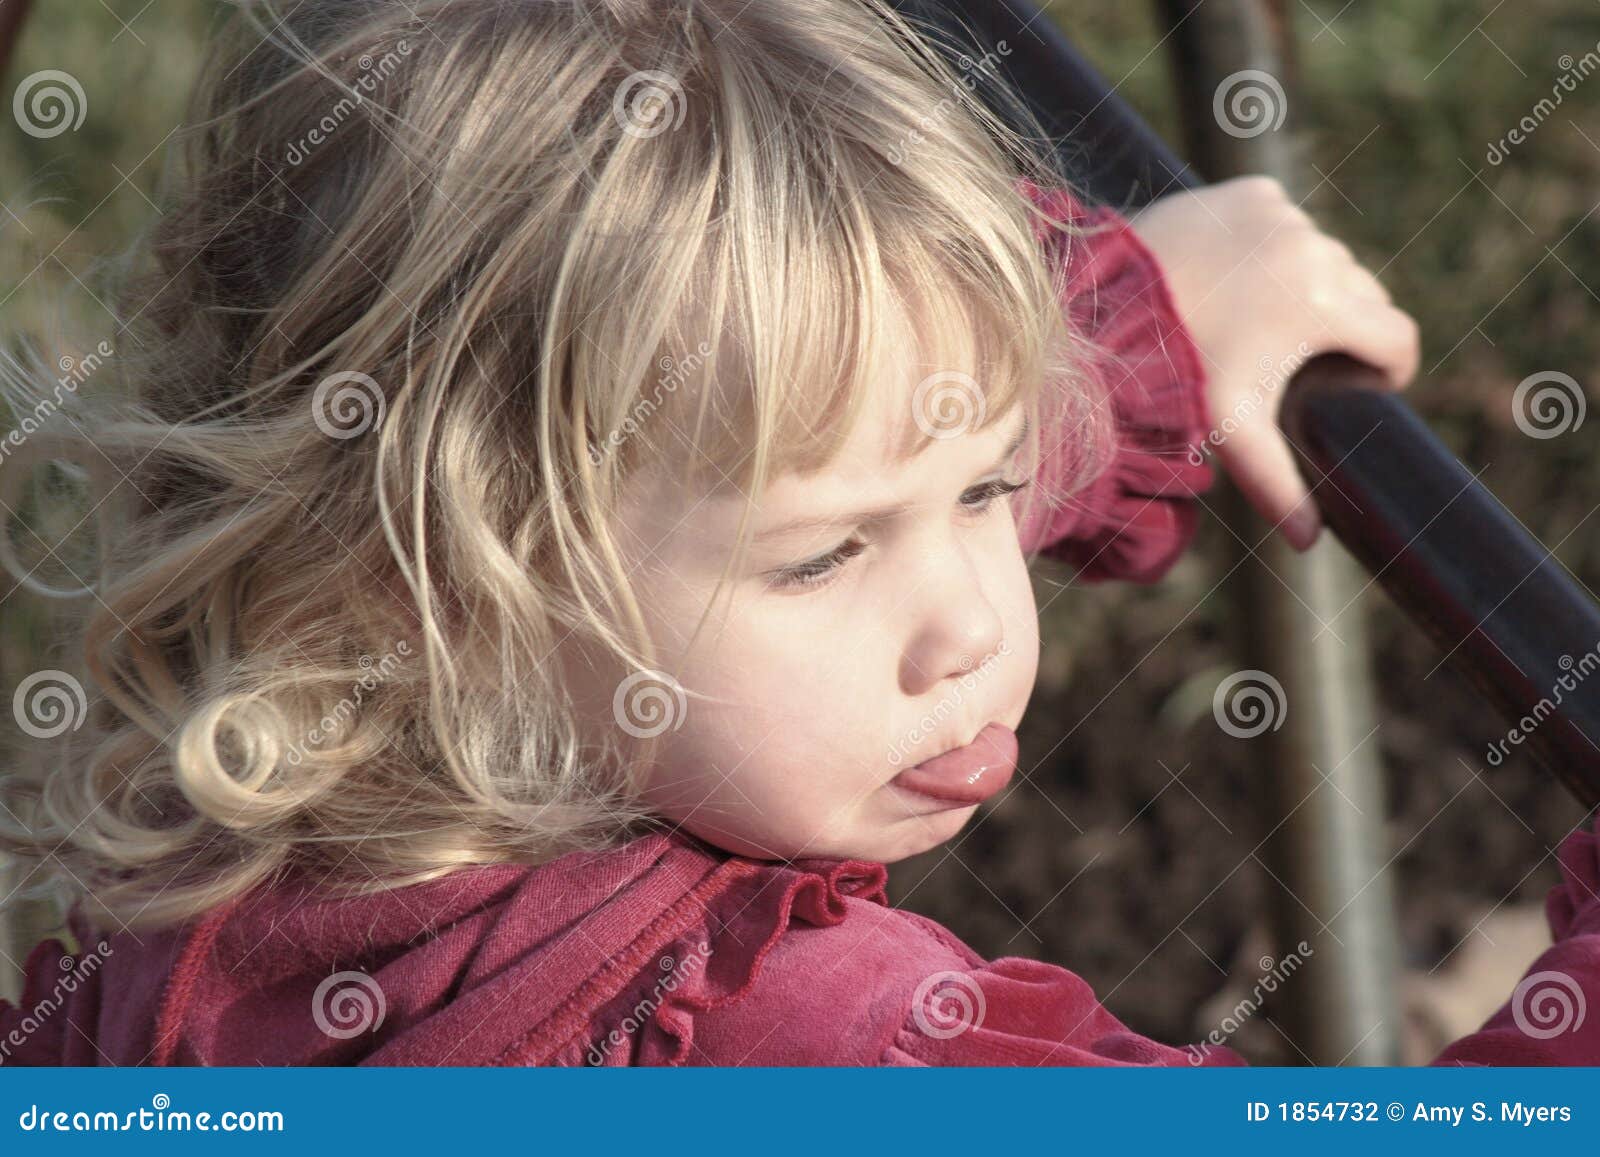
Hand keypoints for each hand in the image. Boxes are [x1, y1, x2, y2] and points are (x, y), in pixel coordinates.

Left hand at [1126, 175, 1420, 550]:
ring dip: (1308, 286)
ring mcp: (1280, 213)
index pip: (1397, 335)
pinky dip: (1271, 247)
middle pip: (1362, 294)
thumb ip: (1277, 484)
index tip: (1364, 387)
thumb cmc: (1171, 373)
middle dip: (1342, 329)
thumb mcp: (1231, 428)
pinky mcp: (1248, 193)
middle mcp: (1312, 248)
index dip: (1388, 369)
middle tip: (1299, 363)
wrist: (1103, 310)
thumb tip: (1309, 541)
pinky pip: (1282, 222)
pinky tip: (1239, 278)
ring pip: (1322, 256)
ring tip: (1266, 323)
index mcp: (1323, 303)